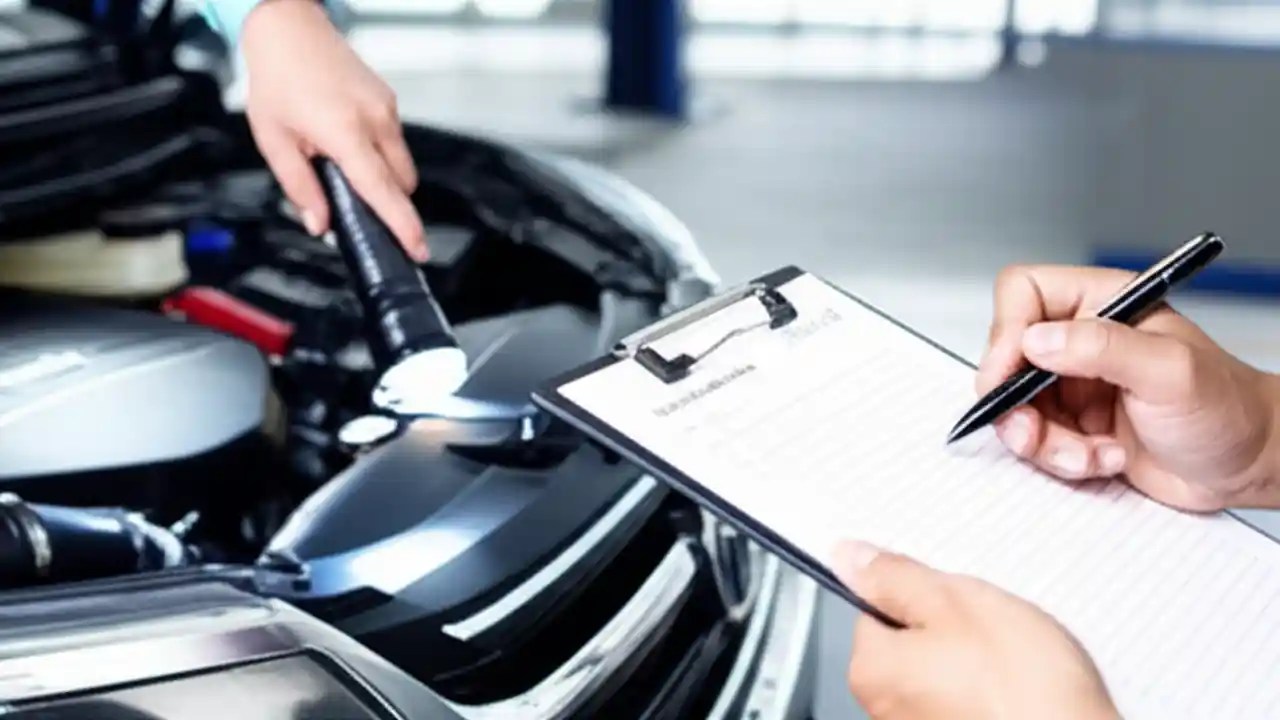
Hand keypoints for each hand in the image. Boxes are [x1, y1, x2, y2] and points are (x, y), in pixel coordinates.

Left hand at [241, 0, 427, 260]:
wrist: (288, 28)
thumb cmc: (277, 79)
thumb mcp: (274, 140)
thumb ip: (299, 187)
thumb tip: (319, 224)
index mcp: (345, 133)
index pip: (383, 191)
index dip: (402, 225)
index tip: (417, 248)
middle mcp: (375, 120)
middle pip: (401, 184)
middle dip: (387, 202)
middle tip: (356, 205)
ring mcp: (386, 108)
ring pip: (401, 164)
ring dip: (382, 177)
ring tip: (343, 163)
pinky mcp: (388, 101)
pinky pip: (394, 142)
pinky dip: (379, 154)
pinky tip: (347, 141)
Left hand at [834, 541, 1119, 719]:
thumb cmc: (1023, 689)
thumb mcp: (955, 603)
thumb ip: (895, 577)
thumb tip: (850, 557)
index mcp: (872, 670)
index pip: (874, 608)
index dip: (920, 594)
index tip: (953, 597)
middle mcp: (885, 710)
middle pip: (909, 643)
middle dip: (950, 629)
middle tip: (992, 630)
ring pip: (943, 673)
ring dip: (975, 663)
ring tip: (1015, 665)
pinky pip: (970, 702)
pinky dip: (993, 694)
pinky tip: (1023, 692)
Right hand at [977, 264, 1279, 510]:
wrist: (1249, 466)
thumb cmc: (1229, 410)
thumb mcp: (1170, 371)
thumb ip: (1102, 348)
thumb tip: (1036, 340)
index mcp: (1103, 304)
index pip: (1024, 293)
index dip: (1006, 332)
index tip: (1009, 375)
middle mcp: (1082, 340)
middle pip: (1008, 358)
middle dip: (1019, 405)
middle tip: (1035, 432)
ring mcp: (1074, 385)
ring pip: (1016, 408)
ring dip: (1045, 442)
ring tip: (1088, 454)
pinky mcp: (1074, 426)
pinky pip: (1036, 443)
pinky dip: (1062, 461)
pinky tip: (1104, 460)